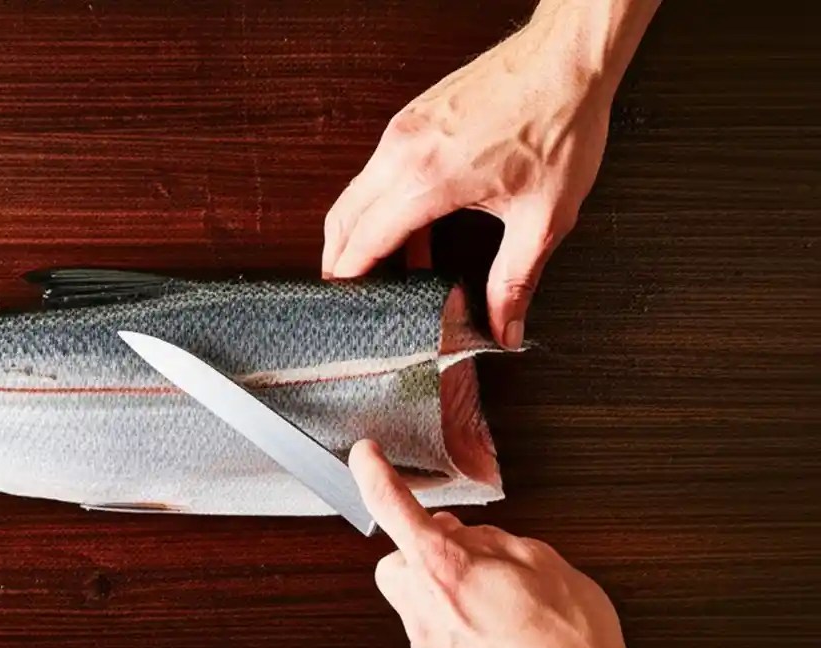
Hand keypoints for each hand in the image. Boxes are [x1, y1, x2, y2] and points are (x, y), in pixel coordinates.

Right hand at [321, 0, 660, 348]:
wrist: (568, 59)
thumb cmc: (560, 125)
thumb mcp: (543, 218)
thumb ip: (516, 280)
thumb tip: (505, 328)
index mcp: (427, 179)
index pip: (363, 242)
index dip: (350, 281)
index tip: (348, 310)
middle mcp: (402, 151)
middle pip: (342, 219)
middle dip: (340, 262)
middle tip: (353, 297)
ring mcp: (402, 129)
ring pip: (356, 194)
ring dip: (363, 233)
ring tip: (390, 269)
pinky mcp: (412, 117)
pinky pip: (377, 170)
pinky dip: (381, 204)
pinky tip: (415, 227)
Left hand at [349, 439, 662, 647]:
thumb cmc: (574, 645)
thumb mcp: (542, 561)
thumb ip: (490, 540)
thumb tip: (465, 536)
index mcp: (445, 569)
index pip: (391, 507)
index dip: (372, 474)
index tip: (365, 459)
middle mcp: (425, 613)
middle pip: (397, 565)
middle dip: (424, 557)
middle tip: (471, 562)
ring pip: (416, 607)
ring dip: (446, 599)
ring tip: (501, 613)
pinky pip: (434, 644)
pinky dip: (457, 635)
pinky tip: (499, 642)